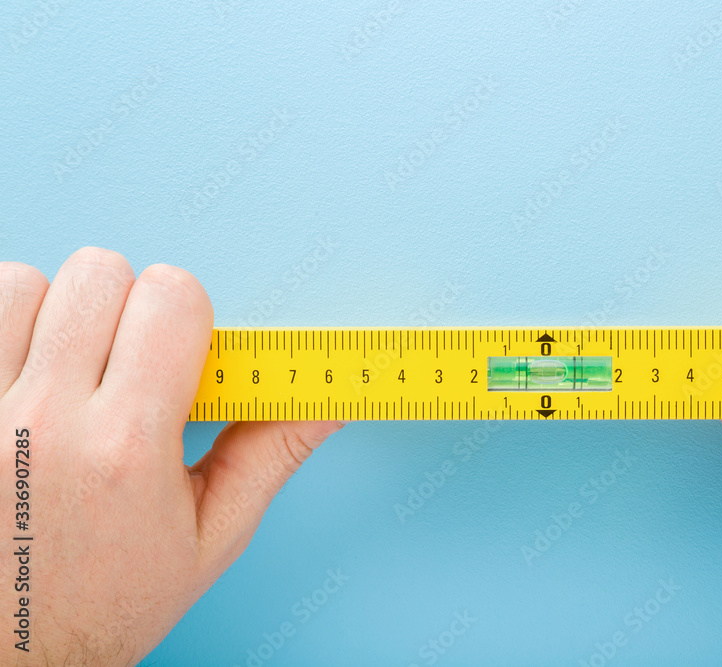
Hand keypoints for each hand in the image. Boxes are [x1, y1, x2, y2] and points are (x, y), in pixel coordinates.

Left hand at [0, 247, 345, 664]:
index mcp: (129, 448)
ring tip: (66, 369)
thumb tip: (330, 399)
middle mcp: (46, 422)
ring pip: (28, 283)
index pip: (171, 298)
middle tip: (123, 361)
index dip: (187, 312)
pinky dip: (6, 327)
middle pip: (101, 274)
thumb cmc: (104, 602)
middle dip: (126, 306)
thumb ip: (271, 455)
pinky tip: (22, 375)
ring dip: (55, 313)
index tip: (180, 348)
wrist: (7, 654)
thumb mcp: (209, 539)